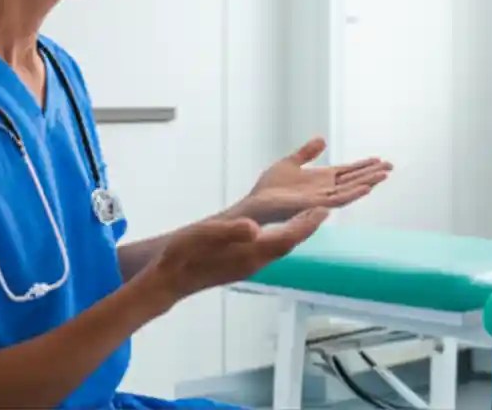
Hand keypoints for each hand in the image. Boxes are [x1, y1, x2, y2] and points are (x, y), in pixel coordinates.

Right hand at [143, 208, 329, 308]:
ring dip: (295, 234)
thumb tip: (255, 227)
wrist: (166, 282)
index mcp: (248, 254)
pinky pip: (268, 252)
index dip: (306, 224)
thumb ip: (228, 231)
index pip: (287, 238)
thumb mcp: (201, 237)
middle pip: (288, 244)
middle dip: (306, 227)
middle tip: (324, 209)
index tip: (325, 209)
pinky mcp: (239, 267)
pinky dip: (280, 239)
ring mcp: (247, 267)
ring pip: (279, 249)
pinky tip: (278, 231)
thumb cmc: (181, 257)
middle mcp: (253, 263)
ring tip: (307, 217)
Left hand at [241, 138, 391, 223]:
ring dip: (368, 182)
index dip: (363, 166)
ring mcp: (322, 197)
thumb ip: (307, 153)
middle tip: (391, 166)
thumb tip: (323, 139)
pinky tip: (366, 187)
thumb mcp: (290, 163)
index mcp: (322, 179)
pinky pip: (339, 199)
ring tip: (385, 174)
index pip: (348, 171)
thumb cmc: (270, 188)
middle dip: (372, 173)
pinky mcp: (316, 204)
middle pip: (354, 179)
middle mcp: (326, 189)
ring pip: (351, 189)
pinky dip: (354, 193)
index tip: (379, 159)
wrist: (256, 204)